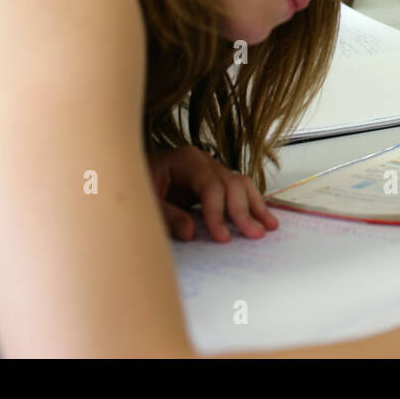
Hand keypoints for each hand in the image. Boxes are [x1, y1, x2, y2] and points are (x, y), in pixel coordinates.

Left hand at [147, 146, 278, 242]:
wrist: (130, 172)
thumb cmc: (138, 183)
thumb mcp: (147, 201)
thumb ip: (167, 215)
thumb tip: (191, 232)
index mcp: (186, 160)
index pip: (211, 187)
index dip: (218, 213)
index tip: (222, 238)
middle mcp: (204, 160)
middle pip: (231, 184)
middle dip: (243, 212)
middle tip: (254, 235)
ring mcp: (211, 168)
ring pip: (241, 183)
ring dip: (256, 205)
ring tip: (269, 226)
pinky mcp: (215, 179)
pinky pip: (238, 188)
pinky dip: (251, 202)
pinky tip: (262, 216)